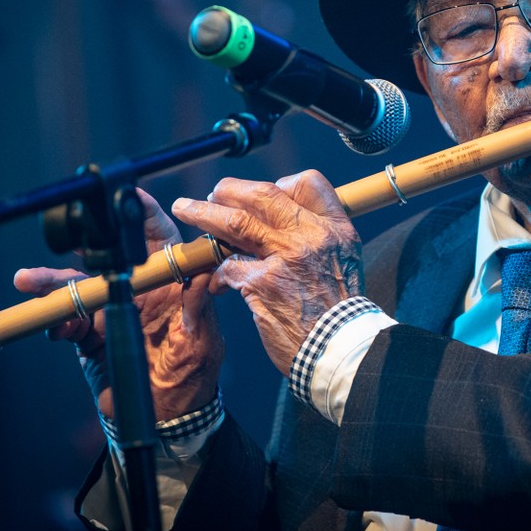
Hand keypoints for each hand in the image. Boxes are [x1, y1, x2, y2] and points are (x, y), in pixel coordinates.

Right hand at [14, 188, 223, 421]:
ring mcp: (113, 312)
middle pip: (108, 261)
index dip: (146, 216)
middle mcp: (141, 293)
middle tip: (63, 242)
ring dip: (53, 286)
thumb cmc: (192, 382)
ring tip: (29, 283)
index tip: (132, 198)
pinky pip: (67, 322)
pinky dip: (57, 323)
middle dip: (81, 253)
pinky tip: (56, 329)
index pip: (160, 241)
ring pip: (80, 289)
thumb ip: (197, 309)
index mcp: (172, 286)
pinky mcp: (91, 335)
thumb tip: (201, 273)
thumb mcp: (200, 345)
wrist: (165, 423)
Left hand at [171, 170, 362, 376]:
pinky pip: (227, 267)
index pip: (309, 183)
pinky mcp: (262, 284)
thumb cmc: (340, 309)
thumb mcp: (345, 259)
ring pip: (237, 223)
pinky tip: (212, 282)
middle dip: (231, 190)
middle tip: (214, 194)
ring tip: (185, 209)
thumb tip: (286, 219)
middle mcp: (311, 236)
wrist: (339, 348)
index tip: (265, 195)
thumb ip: (319, 236)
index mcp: (334, 228)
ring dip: (205, 214)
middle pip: (264, 196)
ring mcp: (285, 257)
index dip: (282, 183)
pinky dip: (215, 273)